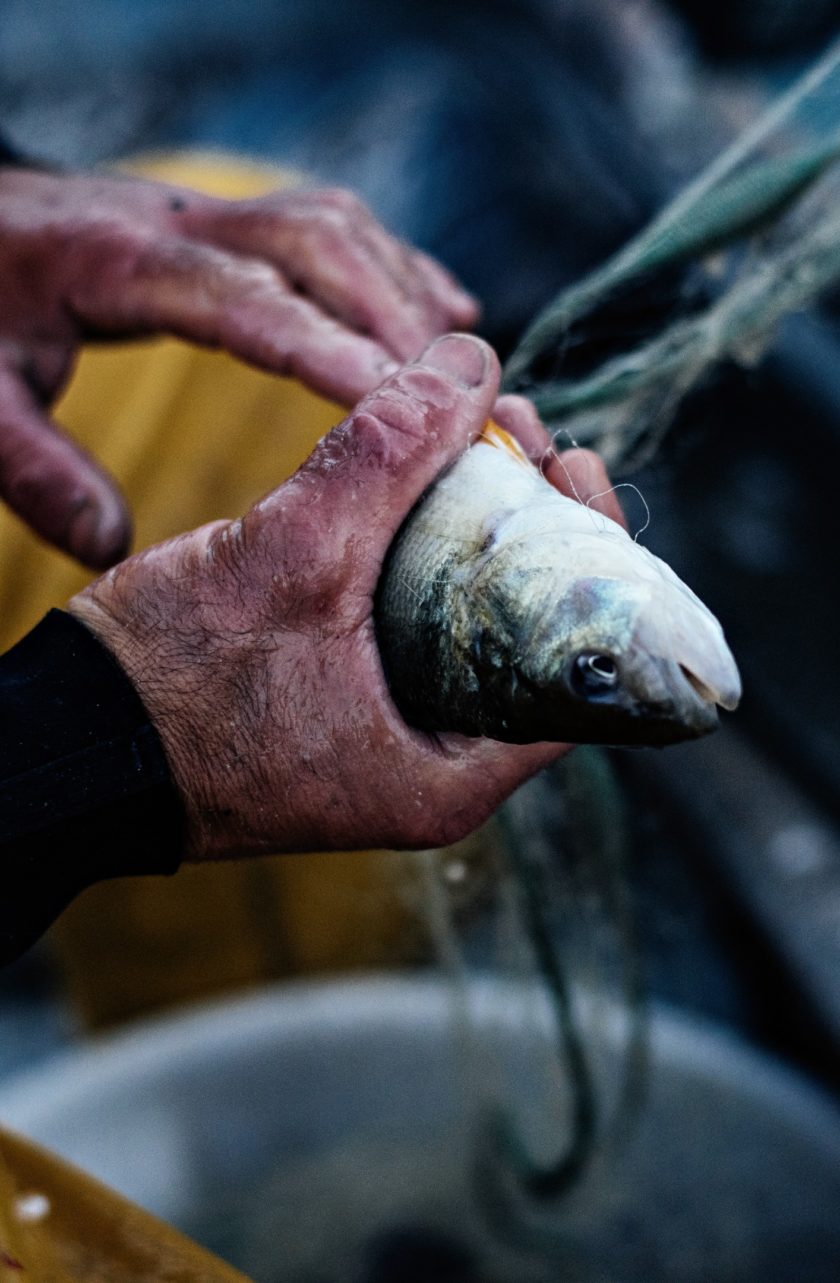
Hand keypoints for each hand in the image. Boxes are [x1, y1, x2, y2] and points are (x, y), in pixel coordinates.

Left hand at [0, 167, 477, 566]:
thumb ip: (32, 468)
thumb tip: (105, 544)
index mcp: (120, 261)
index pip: (244, 300)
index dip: (325, 346)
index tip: (395, 401)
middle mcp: (178, 223)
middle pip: (314, 245)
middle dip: (393, 317)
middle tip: (454, 396)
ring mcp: (207, 213)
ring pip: (333, 228)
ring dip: (404, 288)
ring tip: (462, 361)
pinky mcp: (225, 220)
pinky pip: (329, 227)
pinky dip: (393, 266)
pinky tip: (438, 308)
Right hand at [69, 335, 619, 859]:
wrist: (75, 737)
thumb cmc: (170, 689)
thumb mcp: (290, 559)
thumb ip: (384, 457)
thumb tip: (472, 359)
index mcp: (455, 771)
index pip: (584, 667)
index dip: (599, 558)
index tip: (577, 465)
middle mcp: (441, 763)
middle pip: (534, 630)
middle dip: (535, 522)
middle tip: (523, 432)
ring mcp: (395, 733)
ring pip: (472, 616)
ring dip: (479, 523)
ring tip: (475, 435)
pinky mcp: (352, 700)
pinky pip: (417, 620)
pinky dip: (425, 549)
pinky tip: (423, 481)